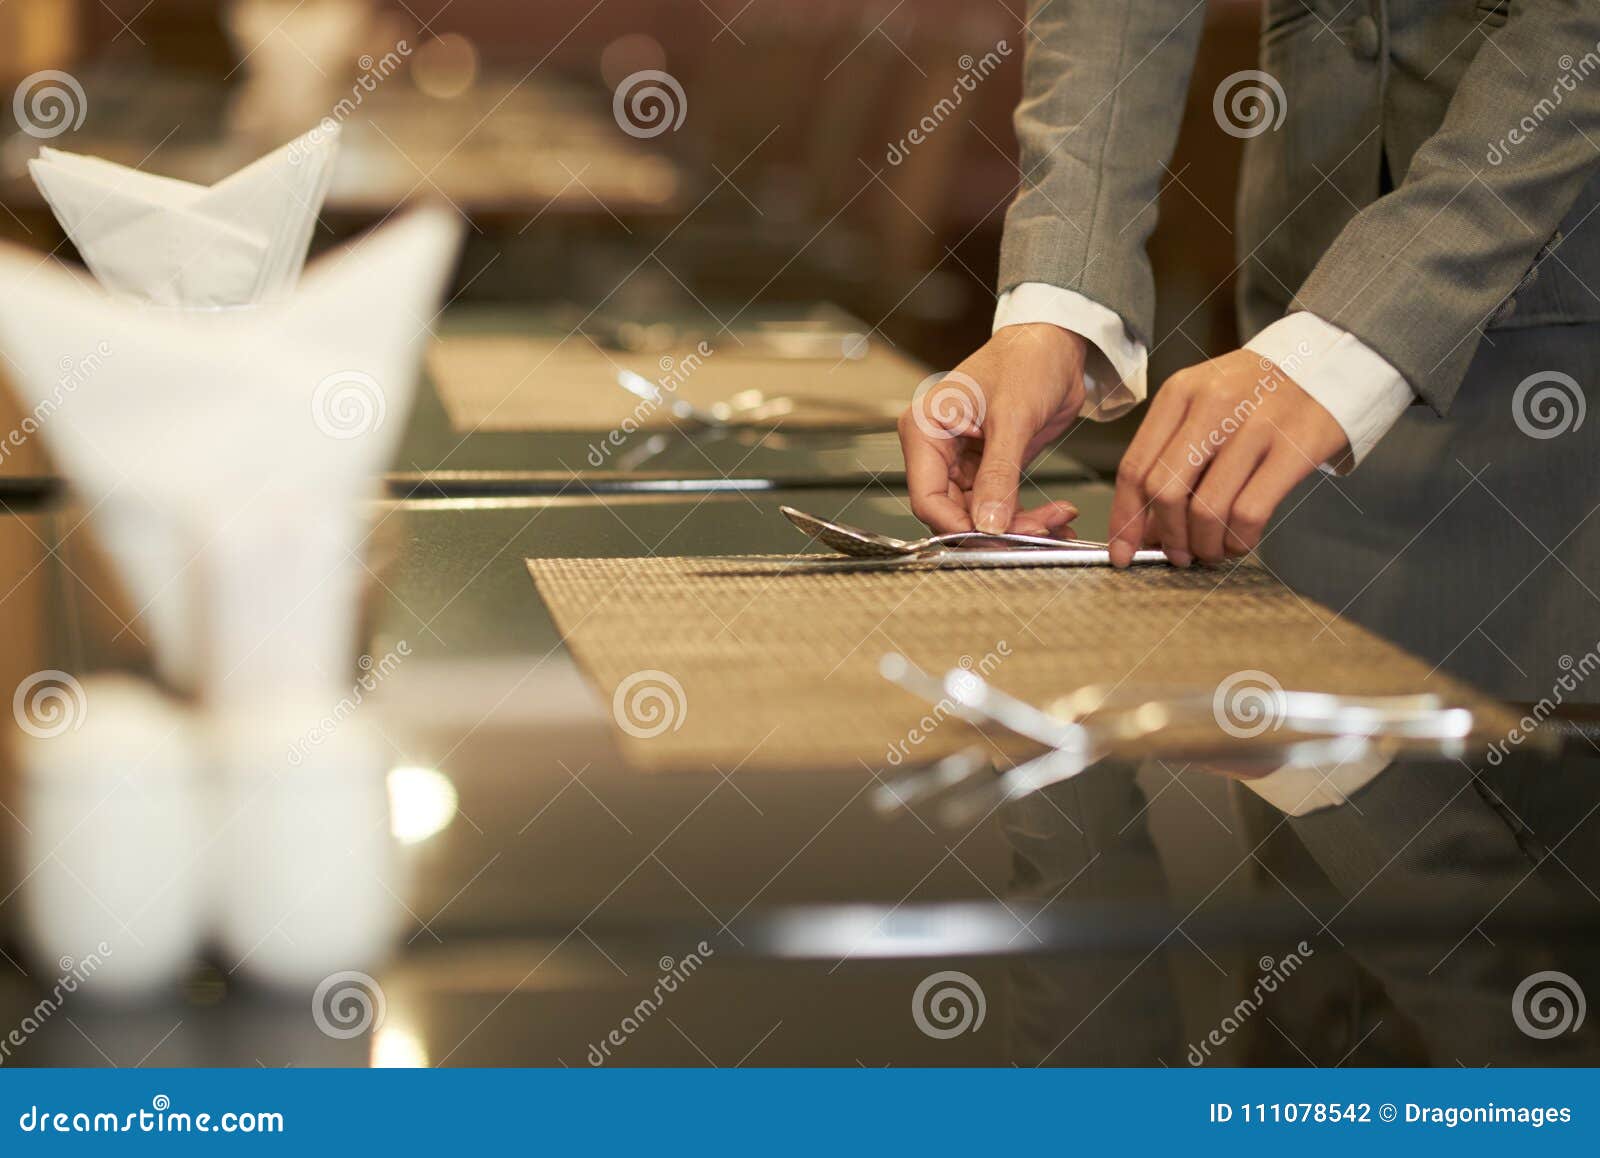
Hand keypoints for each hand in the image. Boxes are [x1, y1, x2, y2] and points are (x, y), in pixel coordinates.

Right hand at [899, 324, 1086, 535]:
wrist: (1056, 345)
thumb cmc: (1025, 359)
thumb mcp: (1012, 419)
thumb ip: (999, 476)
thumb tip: (989, 523)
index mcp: (925, 430)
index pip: (927, 497)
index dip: (958, 525)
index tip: (994, 538)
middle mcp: (938, 449)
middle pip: (955, 513)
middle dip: (998, 527)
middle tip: (1039, 531)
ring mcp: (963, 462)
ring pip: (981, 516)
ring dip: (1020, 526)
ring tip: (1057, 520)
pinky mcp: (989, 469)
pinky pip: (1001, 506)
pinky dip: (1028, 517)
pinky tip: (1056, 517)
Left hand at [1108, 349, 1348, 567]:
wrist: (1331, 357)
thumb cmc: (1258, 390)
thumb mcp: (1206, 402)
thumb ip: (1173, 455)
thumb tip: (1147, 527)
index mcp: (1180, 392)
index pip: (1135, 467)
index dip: (1125, 518)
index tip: (1122, 551)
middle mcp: (1213, 404)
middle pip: (1165, 491)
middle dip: (1166, 536)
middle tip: (1176, 555)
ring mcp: (1256, 425)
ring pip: (1206, 509)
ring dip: (1203, 545)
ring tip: (1210, 551)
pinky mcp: (1295, 447)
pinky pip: (1249, 513)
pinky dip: (1238, 541)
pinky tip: (1238, 542)